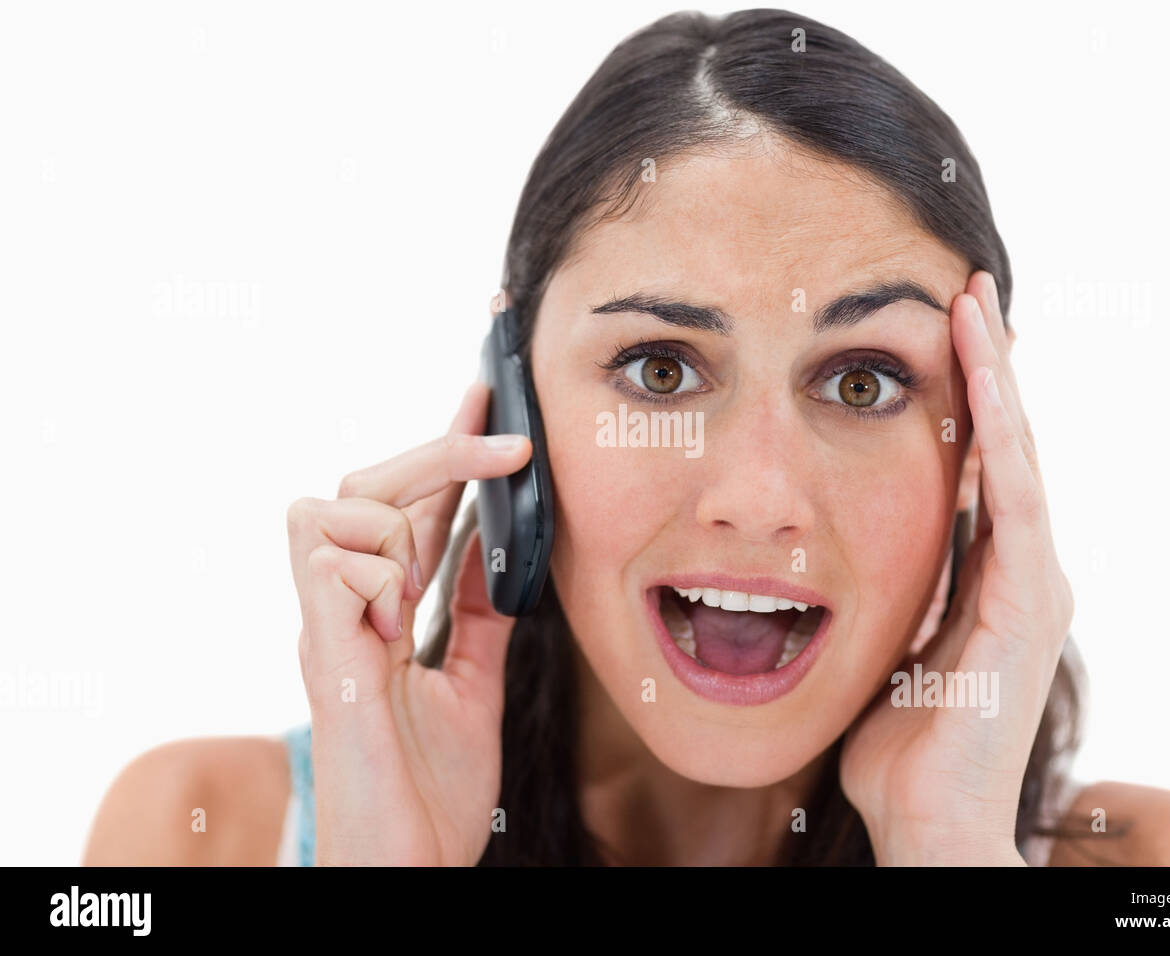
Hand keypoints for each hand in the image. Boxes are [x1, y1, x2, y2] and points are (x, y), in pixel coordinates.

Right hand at [286, 380, 531, 864]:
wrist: (407, 864)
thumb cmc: (426, 788)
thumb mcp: (474, 681)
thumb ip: (479, 614)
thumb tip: (500, 545)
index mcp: (384, 611)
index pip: (414, 505)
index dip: (449, 446)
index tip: (487, 396)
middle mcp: (346, 608)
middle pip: (365, 484)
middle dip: (439, 451)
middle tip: (507, 447)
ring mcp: (327, 627)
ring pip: (333, 506)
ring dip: (396, 529)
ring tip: (415, 598)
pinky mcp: (322, 654)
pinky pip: (331, 564)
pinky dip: (377, 575)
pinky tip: (396, 621)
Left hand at [838, 270, 1074, 865]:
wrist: (928, 820)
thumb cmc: (899, 748)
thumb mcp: (886, 650)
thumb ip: (887, 604)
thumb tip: (846, 573)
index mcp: (984, 580)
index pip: (975, 470)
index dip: (962, 403)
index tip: (936, 338)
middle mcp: (1018, 572)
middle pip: (1002, 449)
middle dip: (984, 370)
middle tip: (964, 294)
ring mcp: (1031, 584)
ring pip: (1014, 458)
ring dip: (995, 380)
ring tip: (974, 307)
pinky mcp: (1027, 600)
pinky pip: (1012, 499)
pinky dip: (1001, 435)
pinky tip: (988, 378)